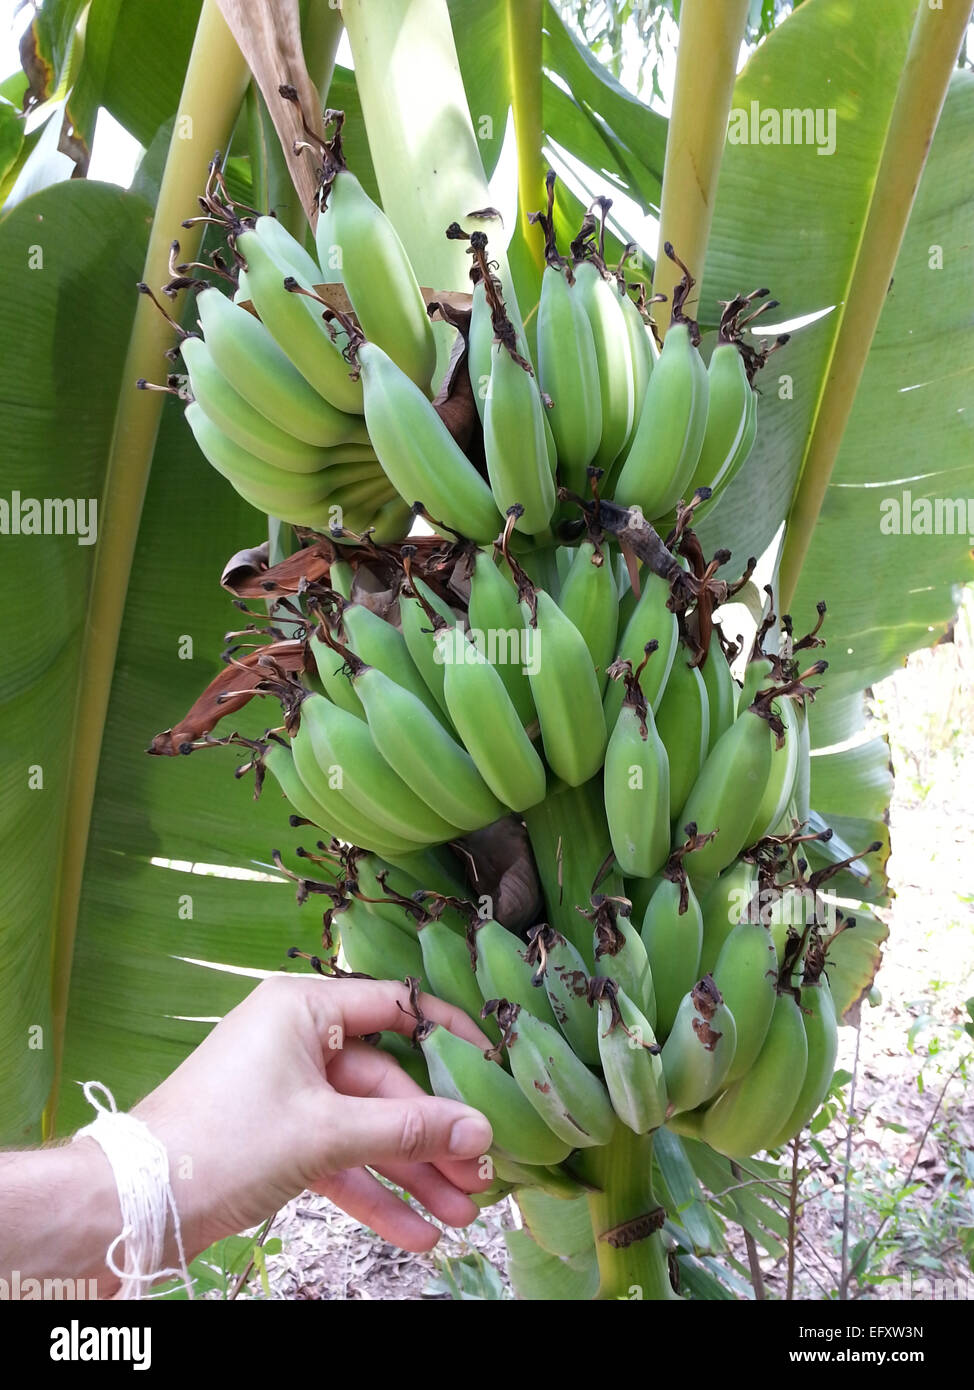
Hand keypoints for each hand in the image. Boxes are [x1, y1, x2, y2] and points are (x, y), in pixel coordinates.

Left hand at [133, 975, 494, 1260]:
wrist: (132, 1205)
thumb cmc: (222, 1143)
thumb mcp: (324, 1133)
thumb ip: (406, 1131)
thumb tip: (479, 1132)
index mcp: (303, 1010)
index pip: (395, 1007)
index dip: (449, 1036)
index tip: (495, 1066)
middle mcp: (298, 1042)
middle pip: (386, 1082)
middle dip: (433, 1134)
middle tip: (482, 1170)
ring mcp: (288, 1093)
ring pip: (366, 1127)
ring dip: (411, 1171)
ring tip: (461, 1212)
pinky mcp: (278, 1139)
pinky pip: (339, 1159)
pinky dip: (372, 1191)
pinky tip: (415, 1231)